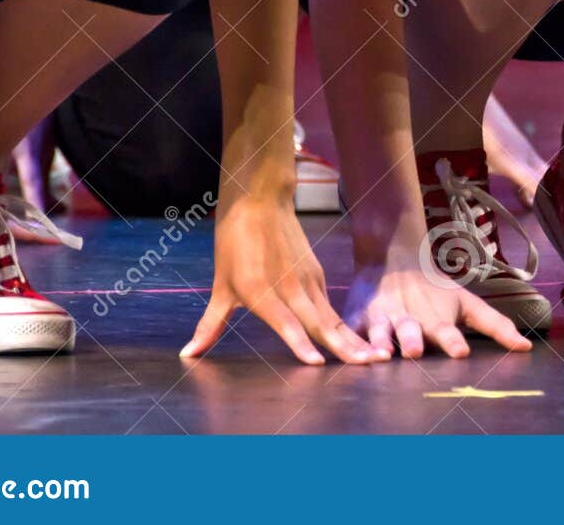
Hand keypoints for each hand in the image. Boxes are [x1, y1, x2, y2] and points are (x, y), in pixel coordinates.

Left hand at [181, 196, 385, 364]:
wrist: (261, 200)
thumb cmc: (235, 242)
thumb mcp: (220, 286)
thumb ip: (210, 325)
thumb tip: (188, 354)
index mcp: (261, 291)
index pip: (286, 322)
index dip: (300, 343)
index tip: (316, 363)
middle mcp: (289, 288)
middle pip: (321, 322)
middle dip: (345, 346)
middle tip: (370, 364)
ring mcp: (308, 281)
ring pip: (333, 317)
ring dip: (354, 339)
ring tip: (376, 358)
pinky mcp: (317, 277)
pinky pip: (332, 308)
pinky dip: (346, 327)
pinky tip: (359, 344)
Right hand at [343, 257, 531, 358]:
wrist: (391, 259)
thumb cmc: (435, 290)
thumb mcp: (467, 304)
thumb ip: (496, 326)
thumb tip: (527, 348)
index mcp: (437, 318)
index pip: (447, 331)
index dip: (452, 341)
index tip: (460, 351)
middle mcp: (410, 320)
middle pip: (412, 332)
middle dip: (414, 341)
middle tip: (416, 351)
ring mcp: (382, 320)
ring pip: (381, 333)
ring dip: (382, 343)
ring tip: (383, 354)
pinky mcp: (357, 321)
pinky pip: (351, 334)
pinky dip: (350, 343)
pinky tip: (350, 353)